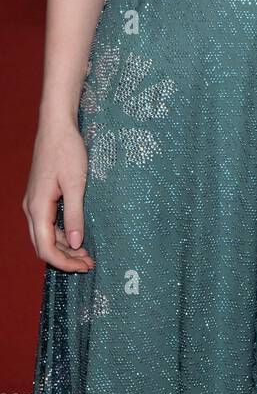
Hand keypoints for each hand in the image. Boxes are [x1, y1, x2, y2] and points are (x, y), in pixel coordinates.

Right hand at [23, 120, 94, 272]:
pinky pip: (47, 223)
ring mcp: (34, 202)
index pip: (46, 249)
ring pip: (45, 236)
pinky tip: (78, 234)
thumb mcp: (76, 184)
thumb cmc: (67, 150)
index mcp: (38, 208)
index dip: (64, 263)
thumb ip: (75, 215)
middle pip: (43, 246)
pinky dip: (61, 233)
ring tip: (87, 252)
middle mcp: (31, 208)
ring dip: (64, 247)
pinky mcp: (41, 196)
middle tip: (89, 263)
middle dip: (65, 258)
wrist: (56, 126)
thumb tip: (75, 243)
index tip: (86, 266)